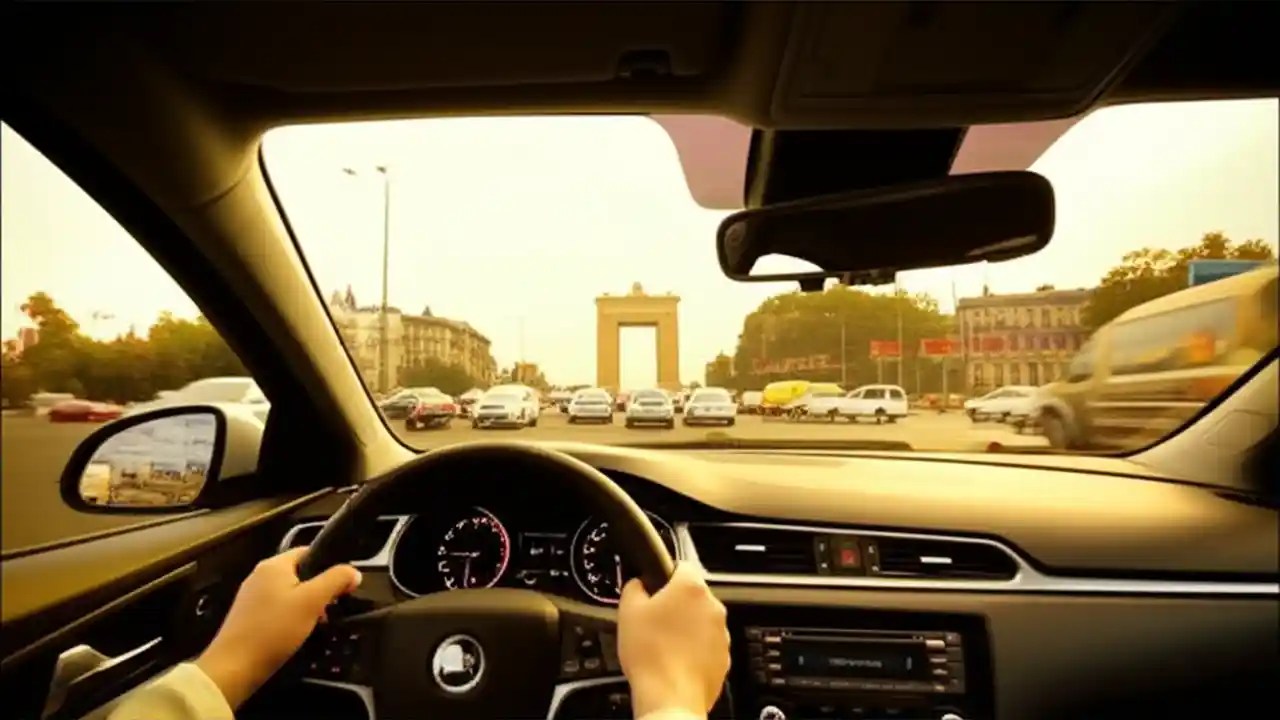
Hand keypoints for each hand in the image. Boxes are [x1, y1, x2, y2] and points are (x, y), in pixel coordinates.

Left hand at [196, 547, 361, 707]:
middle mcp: (260, 574)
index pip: (309, 551)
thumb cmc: (275, 629)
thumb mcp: (312, 602)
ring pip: (289, 592)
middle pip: (300, 573)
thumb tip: (354, 572)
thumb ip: (336, 580)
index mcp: (274, 564)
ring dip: (306, 605)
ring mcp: (251, 595)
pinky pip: (277, 607)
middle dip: (319, 589)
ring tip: (316, 623)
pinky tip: (295, 632)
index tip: (344, 586)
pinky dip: (290, 616)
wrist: (235, 666)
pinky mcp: (248, 615)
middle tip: (331, 609)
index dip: (330, 565)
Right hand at [618, 561, 729, 717]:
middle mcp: (712, 607)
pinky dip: (694, 650)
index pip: (681, 565)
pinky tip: (674, 660)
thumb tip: (638, 584)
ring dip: (686, 628)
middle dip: (675, 605)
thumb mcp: (628, 611)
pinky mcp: (724, 657)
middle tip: (653, 621)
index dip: (665, 576)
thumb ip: (634, 587)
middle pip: (692, 595)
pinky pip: (707, 645)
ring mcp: (722, 633)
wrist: (670, 697)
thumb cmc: (651, 655)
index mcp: (691, 588)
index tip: (655, 588)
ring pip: (701, 621)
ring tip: (663, 645)